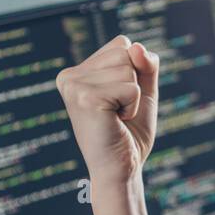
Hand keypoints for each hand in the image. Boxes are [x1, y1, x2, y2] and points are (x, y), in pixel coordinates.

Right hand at [56, 35, 159, 188]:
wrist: (122, 169)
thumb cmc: (130, 133)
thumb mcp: (144, 91)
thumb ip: (145, 65)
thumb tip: (136, 46)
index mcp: (77, 72)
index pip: (122, 45)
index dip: (134, 72)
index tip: (119, 100)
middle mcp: (69, 76)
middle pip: (125, 52)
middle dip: (134, 83)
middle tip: (119, 111)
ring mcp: (74, 86)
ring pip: (128, 67)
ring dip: (134, 96)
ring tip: (116, 117)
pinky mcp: (85, 98)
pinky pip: (131, 88)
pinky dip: (133, 106)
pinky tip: (116, 121)